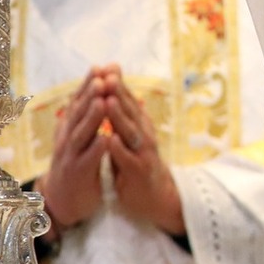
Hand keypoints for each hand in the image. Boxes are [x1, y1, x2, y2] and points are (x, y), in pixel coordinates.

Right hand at [38, 66, 114, 237]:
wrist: (64, 199)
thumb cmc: (76, 161)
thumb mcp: (78, 135)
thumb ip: (85, 112)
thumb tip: (92, 84)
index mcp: (69, 128)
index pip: (78, 103)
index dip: (87, 86)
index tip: (99, 68)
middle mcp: (67, 139)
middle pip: (78, 114)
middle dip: (89, 96)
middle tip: (100, 78)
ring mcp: (71, 157)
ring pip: (81, 135)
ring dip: (92, 118)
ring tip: (103, 101)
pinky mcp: (78, 174)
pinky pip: (87, 160)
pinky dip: (96, 149)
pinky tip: (106, 138)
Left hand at [103, 81, 185, 238]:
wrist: (156, 196)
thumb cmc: (137, 163)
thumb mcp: (130, 136)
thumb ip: (122, 116)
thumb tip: (113, 89)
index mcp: (139, 125)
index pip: (127, 101)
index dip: (118, 85)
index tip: (107, 67)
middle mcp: (143, 135)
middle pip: (130, 111)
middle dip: (119, 94)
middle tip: (109, 77)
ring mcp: (142, 153)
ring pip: (130, 132)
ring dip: (119, 117)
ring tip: (108, 101)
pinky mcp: (138, 171)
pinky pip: (126, 158)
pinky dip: (118, 148)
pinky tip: (110, 138)